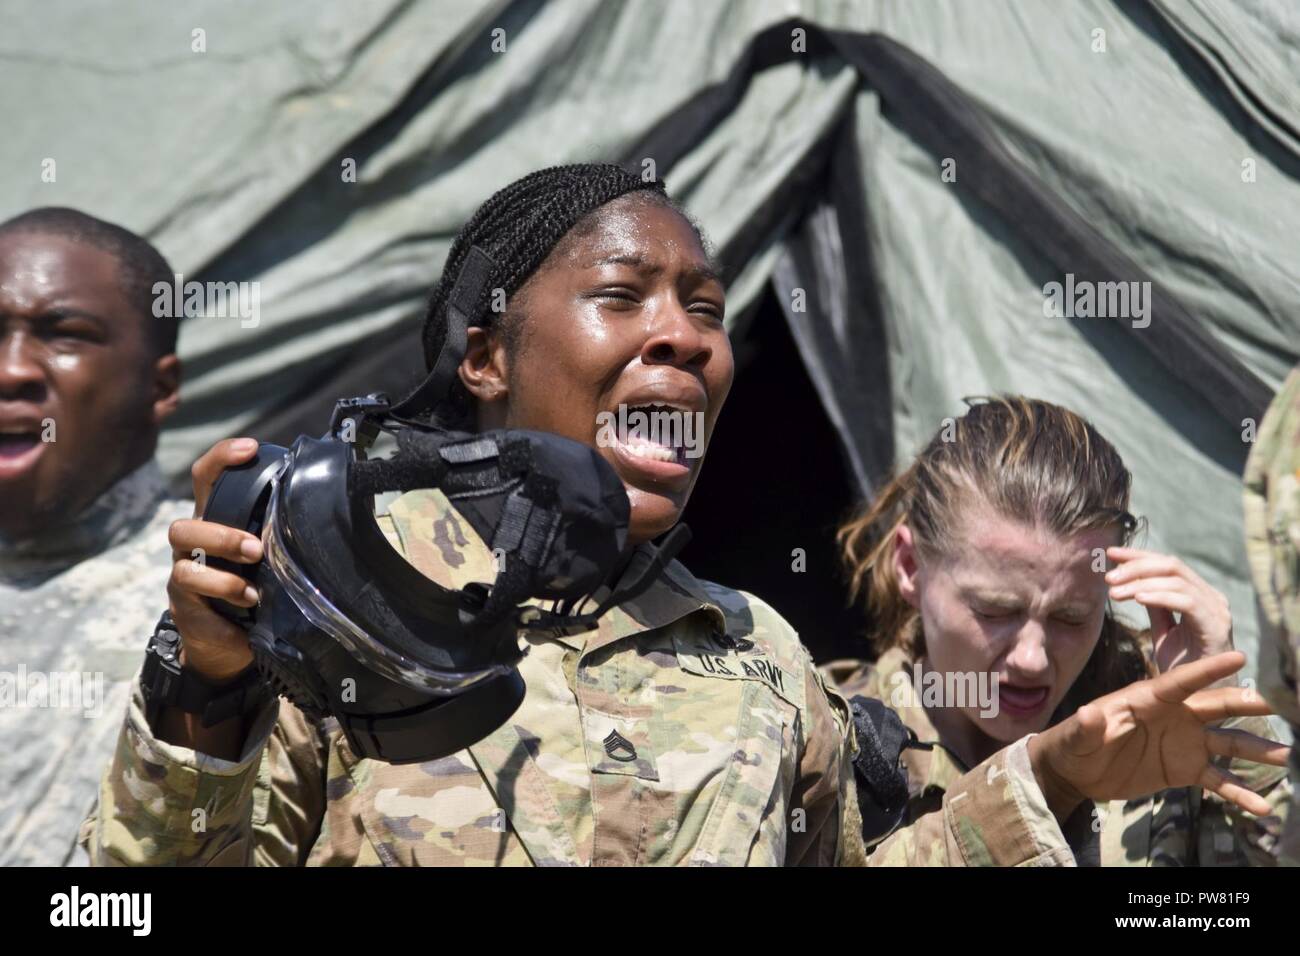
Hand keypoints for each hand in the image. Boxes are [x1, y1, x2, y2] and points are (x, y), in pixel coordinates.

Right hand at [165, 438, 260, 682]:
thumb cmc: (253, 585)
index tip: (250, 448)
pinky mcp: (184, 606)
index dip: (222, 458)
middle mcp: (192, 544)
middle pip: (183, 524)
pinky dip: (224, 598)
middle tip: (256, 549)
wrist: (229, 641)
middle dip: (221, 535)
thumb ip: (281, 531)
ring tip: (253, 584)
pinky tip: (250, 604)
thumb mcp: (270, 555)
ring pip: (183, 560)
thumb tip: (331, 503)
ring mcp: (183, 575)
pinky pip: (192, 595)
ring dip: (222, 570)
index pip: (206, 478)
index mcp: (215, 521)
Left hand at [1028, 652, 1287, 821]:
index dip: (1208, 669)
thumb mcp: (1077, 736)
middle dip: (1247, 704)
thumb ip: (1087, 726)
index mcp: (1148, 699)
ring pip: (1227, 742)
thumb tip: (1088, 713)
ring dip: (1256, 749)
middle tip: (1281, 702)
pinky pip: (1218, 780)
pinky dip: (1240, 792)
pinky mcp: (1185, 769)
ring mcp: (1184, 743)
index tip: (1239, 656)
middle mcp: (1174, 716)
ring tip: (1285, 755)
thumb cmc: (1074, 744)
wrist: (1076, 773)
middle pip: (1216, 706)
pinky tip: (1262, 806)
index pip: (1181, 682)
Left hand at [1104, 546, 1232, 672]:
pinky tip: (1137, 599)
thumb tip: (1130, 581)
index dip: (1139, 555)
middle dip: (1136, 567)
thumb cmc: (1183, 667)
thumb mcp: (1163, 631)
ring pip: (1177, 580)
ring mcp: (1217, 611)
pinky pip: (1187, 602)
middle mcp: (1211, 597)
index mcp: (1199, 594)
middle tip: (1108, 577)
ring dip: (1140, 583)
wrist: (1202, 700)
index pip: (1168, 564)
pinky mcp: (1216, 627)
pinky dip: (1160, 596)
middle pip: (1172, 565)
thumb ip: (1153, 605)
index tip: (1110, 553)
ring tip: (1114, 593)